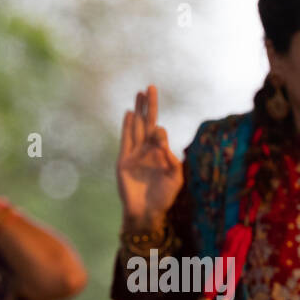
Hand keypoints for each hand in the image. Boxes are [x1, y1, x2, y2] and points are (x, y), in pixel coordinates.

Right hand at [117, 85, 182, 229]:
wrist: (146, 212)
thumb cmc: (163, 197)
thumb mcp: (176, 178)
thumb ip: (173, 160)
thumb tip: (163, 142)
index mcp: (160, 153)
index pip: (160, 133)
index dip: (161, 133)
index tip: (161, 141)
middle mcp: (147, 150)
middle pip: (148, 122)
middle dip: (149, 105)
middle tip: (150, 87)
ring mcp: (135, 153)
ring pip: (136, 127)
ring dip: (138, 110)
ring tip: (139, 93)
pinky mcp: (124, 160)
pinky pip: (126, 140)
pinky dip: (127, 126)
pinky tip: (130, 113)